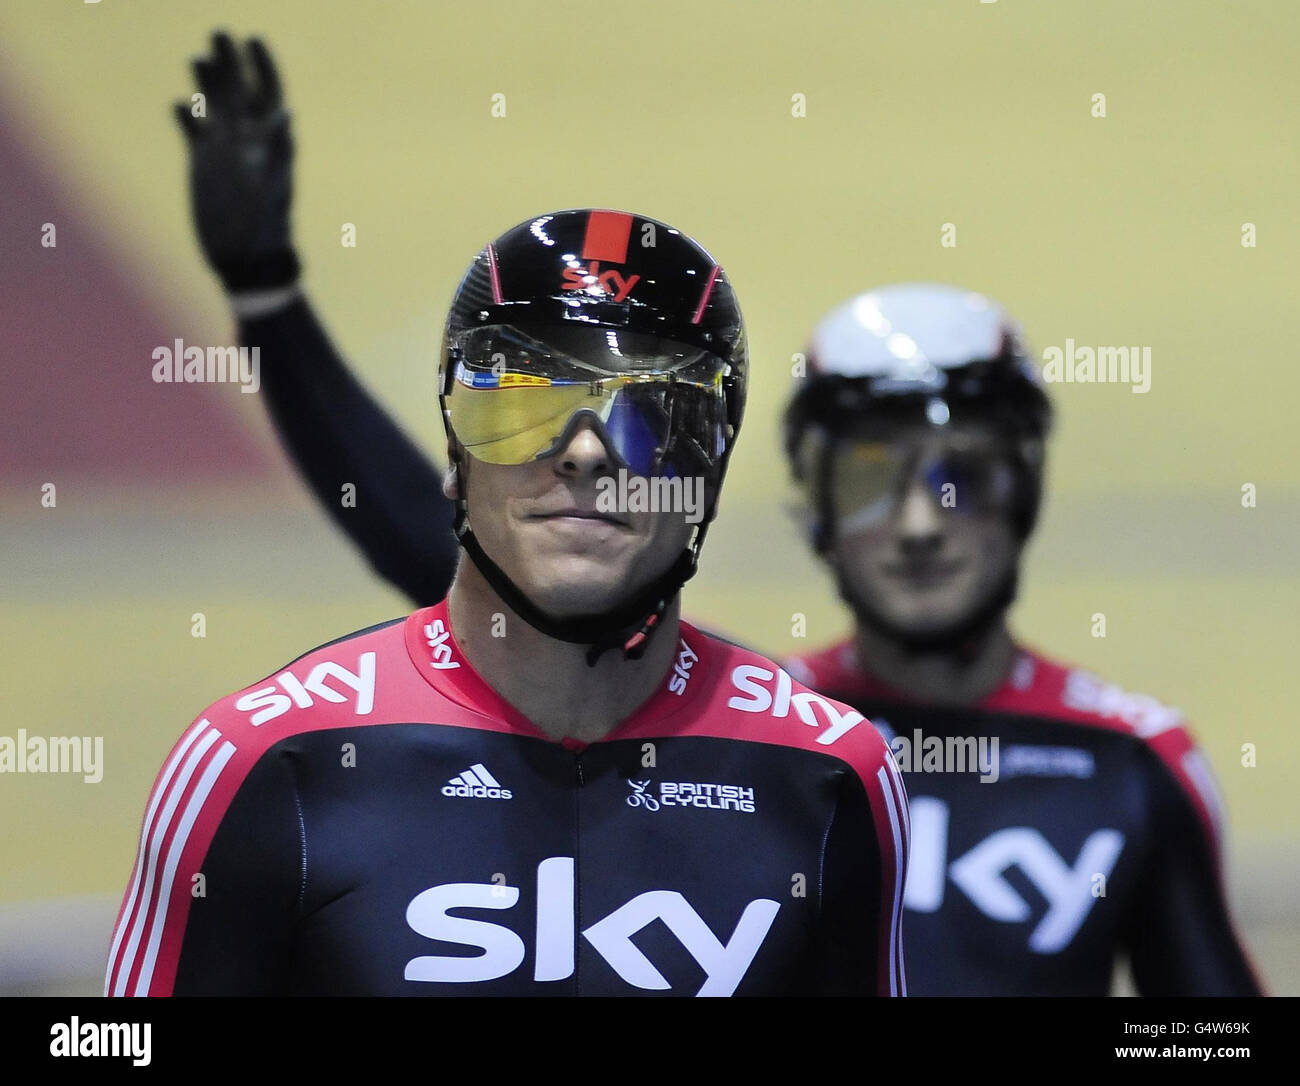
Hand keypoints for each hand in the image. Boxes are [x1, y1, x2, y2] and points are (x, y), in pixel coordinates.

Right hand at [175, 31, 299, 291]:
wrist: (246, 260)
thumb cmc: (264, 227)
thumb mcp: (271, 186)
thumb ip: (277, 148)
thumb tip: (286, 113)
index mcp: (268, 144)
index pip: (268, 94)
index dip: (263, 66)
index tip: (253, 38)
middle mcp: (246, 143)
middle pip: (238, 92)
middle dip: (230, 62)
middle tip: (218, 32)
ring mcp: (224, 154)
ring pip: (214, 108)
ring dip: (207, 83)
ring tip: (197, 58)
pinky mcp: (204, 168)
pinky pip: (195, 135)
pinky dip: (187, 119)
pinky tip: (179, 105)